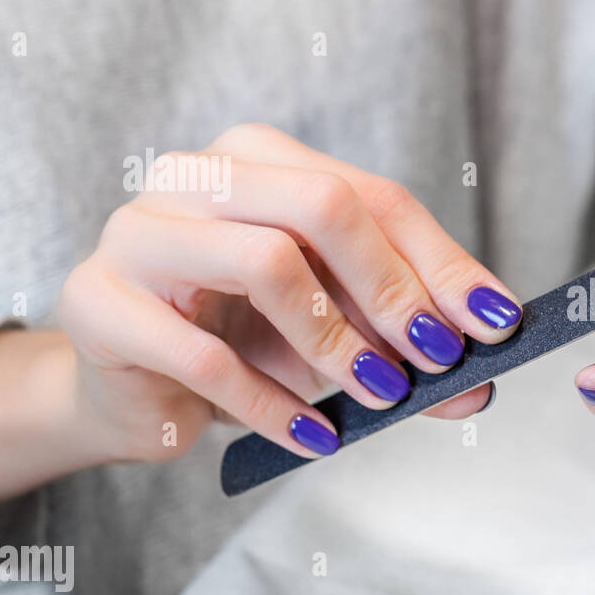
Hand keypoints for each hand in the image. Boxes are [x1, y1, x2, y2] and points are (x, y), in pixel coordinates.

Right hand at [0, 124, 522, 501]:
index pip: (373, 194)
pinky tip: (316, 436)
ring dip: (339, 343)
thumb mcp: (333, 327)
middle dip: (395, 288)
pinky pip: (206, 357)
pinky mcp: (100, 303)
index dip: (442, 260)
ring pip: (266, 263)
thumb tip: (479, 381)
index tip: (495, 321)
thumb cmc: (238, 337)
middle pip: (323, 205)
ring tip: (381, 396)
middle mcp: (196, 174)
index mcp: (261, 158)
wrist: (129, 383)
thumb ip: (402, 342)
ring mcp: (140, 231)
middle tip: (438, 357)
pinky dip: (274, 404)